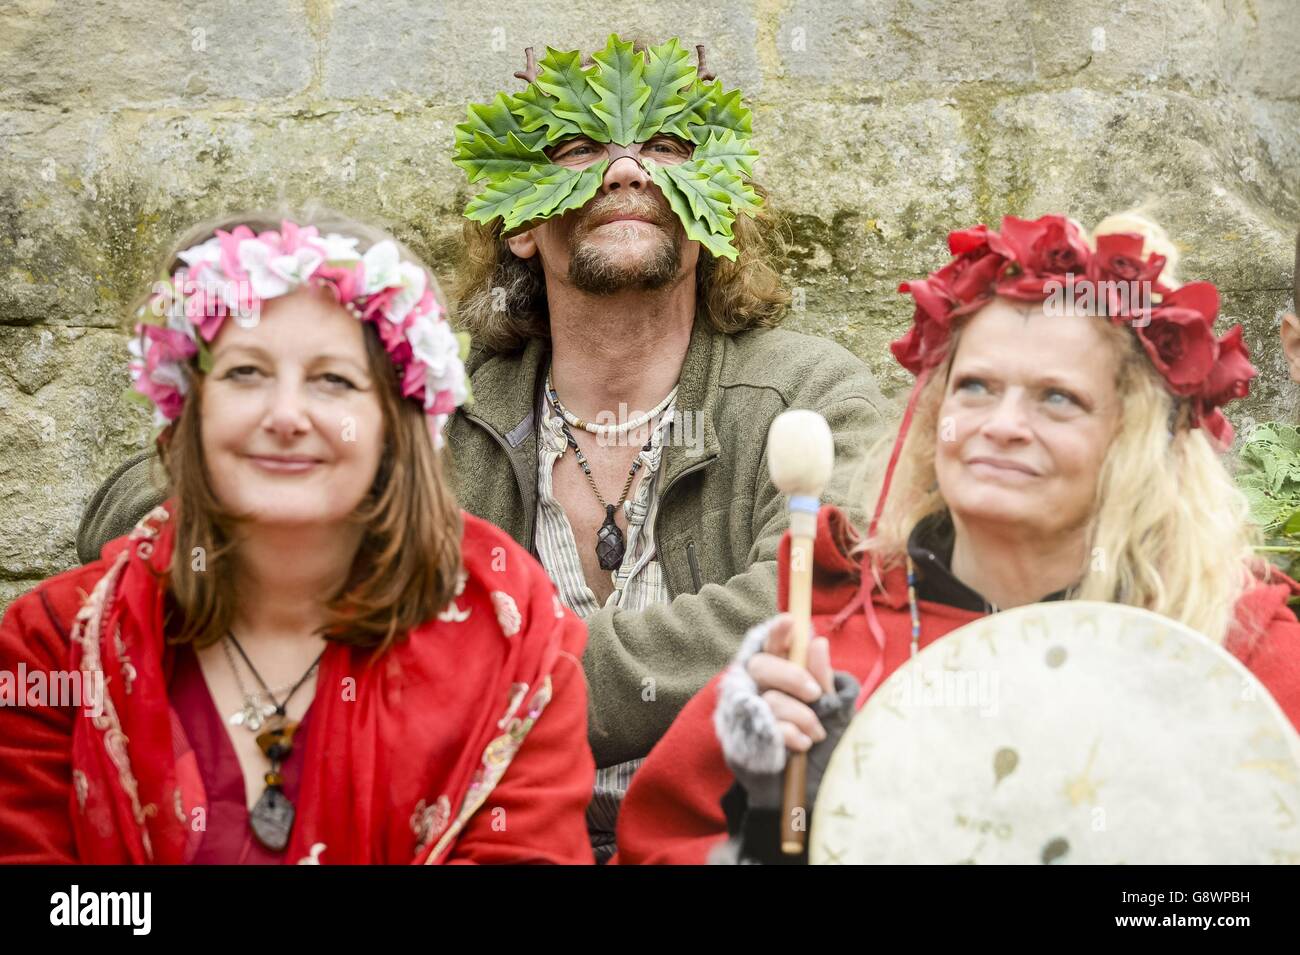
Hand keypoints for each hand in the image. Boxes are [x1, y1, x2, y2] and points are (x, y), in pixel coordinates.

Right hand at [744, 612, 834, 754]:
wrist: (812, 787)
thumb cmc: (823, 742)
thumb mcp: (831, 707)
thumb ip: (821, 678)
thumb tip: (818, 642)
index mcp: (778, 673)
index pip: (771, 644)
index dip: (777, 632)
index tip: (791, 621)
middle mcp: (757, 688)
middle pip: (761, 666)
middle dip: (792, 677)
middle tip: (815, 694)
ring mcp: (746, 713)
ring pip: (769, 699)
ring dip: (801, 716)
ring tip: (817, 733)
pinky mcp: (741, 739)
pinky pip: (767, 727)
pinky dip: (792, 734)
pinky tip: (803, 744)